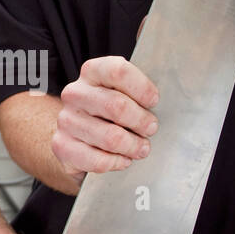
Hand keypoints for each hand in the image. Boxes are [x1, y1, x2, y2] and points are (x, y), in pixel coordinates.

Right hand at [52, 54, 159, 183]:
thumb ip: (140, 89)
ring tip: (141, 148)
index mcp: (92, 72)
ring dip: (133, 146)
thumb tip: (171, 93)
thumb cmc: (108, 112)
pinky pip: (98, 160)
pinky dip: (117, 162)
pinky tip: (123, 159)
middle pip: (116, 106)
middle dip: (141, 121)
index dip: (142, 88)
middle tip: (151, 129)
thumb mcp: (123, 92)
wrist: (77, 136)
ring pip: (110, 136)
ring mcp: (67, 120)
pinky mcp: (62, 146)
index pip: (118, 71)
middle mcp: (75, 93)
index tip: (154, 101)